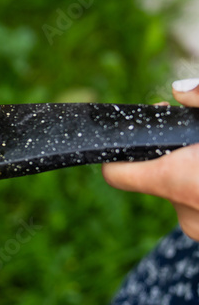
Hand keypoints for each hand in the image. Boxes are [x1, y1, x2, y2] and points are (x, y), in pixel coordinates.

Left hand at [102, 79, 198, 240]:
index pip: (115, 173)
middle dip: (176, 154)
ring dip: (194, 171)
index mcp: (180, 180)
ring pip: (184, 190)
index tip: (144, 128)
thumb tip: (179, 91)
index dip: (120, 151)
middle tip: (194, 135)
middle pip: (158, 176)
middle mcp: (186, 213)